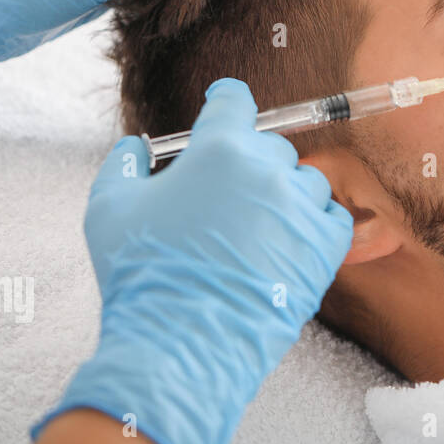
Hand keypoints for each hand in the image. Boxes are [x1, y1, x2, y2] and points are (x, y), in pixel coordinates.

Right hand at [29, 78, 354, 443]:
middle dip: (250, 164)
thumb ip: (122, 165)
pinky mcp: (325, 246)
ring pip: (306, 181)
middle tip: (228, 197)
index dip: (227, 100)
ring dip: (286, 196)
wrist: (182, 342)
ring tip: (256, 229)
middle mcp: (267, 169)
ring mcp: (301, 207)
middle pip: (271, 146)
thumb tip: (133, 147)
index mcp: (218, 149)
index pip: (234, 101)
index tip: (225, 102)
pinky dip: (316, 224)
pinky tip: (290, 241)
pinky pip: (334, 218)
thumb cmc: (144, 275)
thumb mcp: (109, 209)